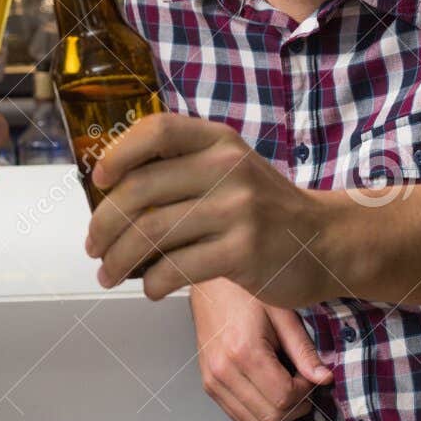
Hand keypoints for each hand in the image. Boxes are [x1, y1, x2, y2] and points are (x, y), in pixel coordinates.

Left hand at [85, 113, 337, 306]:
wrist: (327, 240)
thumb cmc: (263, 209)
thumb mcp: (229, 169)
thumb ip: (181, 169)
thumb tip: (109, 194)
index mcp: (218, 141)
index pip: (156, 131)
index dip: (118, 153)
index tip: (99, 180)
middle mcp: (227, 168)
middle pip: (140, 190)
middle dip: (104, 224)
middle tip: (93, 247)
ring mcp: (238, 210)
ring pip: (152, 233)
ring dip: (118, 259)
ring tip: (108, 273)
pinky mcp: (244, 252)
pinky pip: (177, 268)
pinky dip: (152, 283)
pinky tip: (150, 288)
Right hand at [189, 277, 331, 420]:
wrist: (210, 283)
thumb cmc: (245, 292)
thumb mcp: (282, 314)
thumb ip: (304, 350)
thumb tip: (325, 378)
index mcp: (243, 352)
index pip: (284, 397)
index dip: (305, 391)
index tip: (309, 374)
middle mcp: (223, 371)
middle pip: (270, 416)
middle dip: (294, 405)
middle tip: (300, 382)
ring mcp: (212, 380)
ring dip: (277, 411)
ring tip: (283, 384)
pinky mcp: (208, 383)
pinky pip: (238, 416)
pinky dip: (258, 411)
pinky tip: (267, 389)